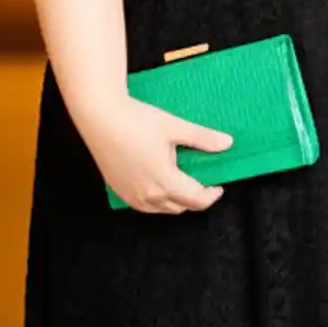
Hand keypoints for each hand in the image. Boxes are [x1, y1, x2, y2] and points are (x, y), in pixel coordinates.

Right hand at [80, 95, 232, 213]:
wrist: (99, 117)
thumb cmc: (137, 120)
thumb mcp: (174, 127)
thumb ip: (203, 138)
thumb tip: (228, 143)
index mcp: (165, 182)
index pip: (195, 200)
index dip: (211, 196)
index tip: (219, 185)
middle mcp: (148, 196)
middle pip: (180, 207)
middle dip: (195, 199)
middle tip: (204, 183)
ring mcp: (131, 196)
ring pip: (162, 209)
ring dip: (177, 201)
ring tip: (183, 183)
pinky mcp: (119, 191)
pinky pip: (145, 206)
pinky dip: (158, 200)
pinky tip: (160, 185)